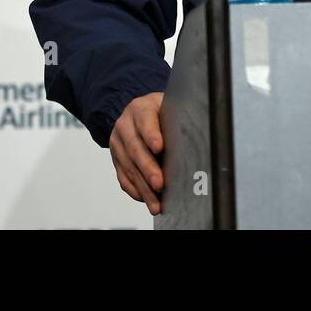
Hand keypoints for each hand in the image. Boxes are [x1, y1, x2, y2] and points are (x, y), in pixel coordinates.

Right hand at [109, 91, 164, 213]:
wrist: (135, 113)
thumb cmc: (159, 112)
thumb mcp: (167, 106)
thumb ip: (176, 119)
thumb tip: (195, 140)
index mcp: (140, 109)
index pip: (145, 121)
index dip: (152, 135)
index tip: (160, 148)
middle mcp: (125, 126)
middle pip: (135, 149)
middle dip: (148, 169)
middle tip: (160, 184)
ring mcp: (117, 144)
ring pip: (129, 168)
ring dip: (143, 188)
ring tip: (156, 203)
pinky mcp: (116, 160)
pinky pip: (123, 178)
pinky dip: (135, 191)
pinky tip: (146, 200)